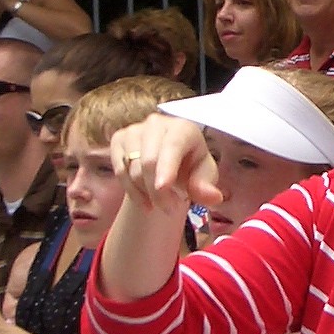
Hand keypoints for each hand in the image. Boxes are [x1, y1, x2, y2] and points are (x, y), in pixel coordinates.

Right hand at [106, 114, 223, 211]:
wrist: (168, 165)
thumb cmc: (191, 168)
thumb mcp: (204, 178)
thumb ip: (206, 187)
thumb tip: (214, 197)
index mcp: (183, 128)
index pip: (173, 146)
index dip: (167, 166)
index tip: (162, 187)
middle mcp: (156, 123)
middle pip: (149, 161)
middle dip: (158, 192)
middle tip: (169, 210)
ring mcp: (134, 130)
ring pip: (132, 168)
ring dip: (145, 194)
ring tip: (159, 205)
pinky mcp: (119, 139)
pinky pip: (120, 170)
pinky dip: (131, 191)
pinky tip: (143, 200)